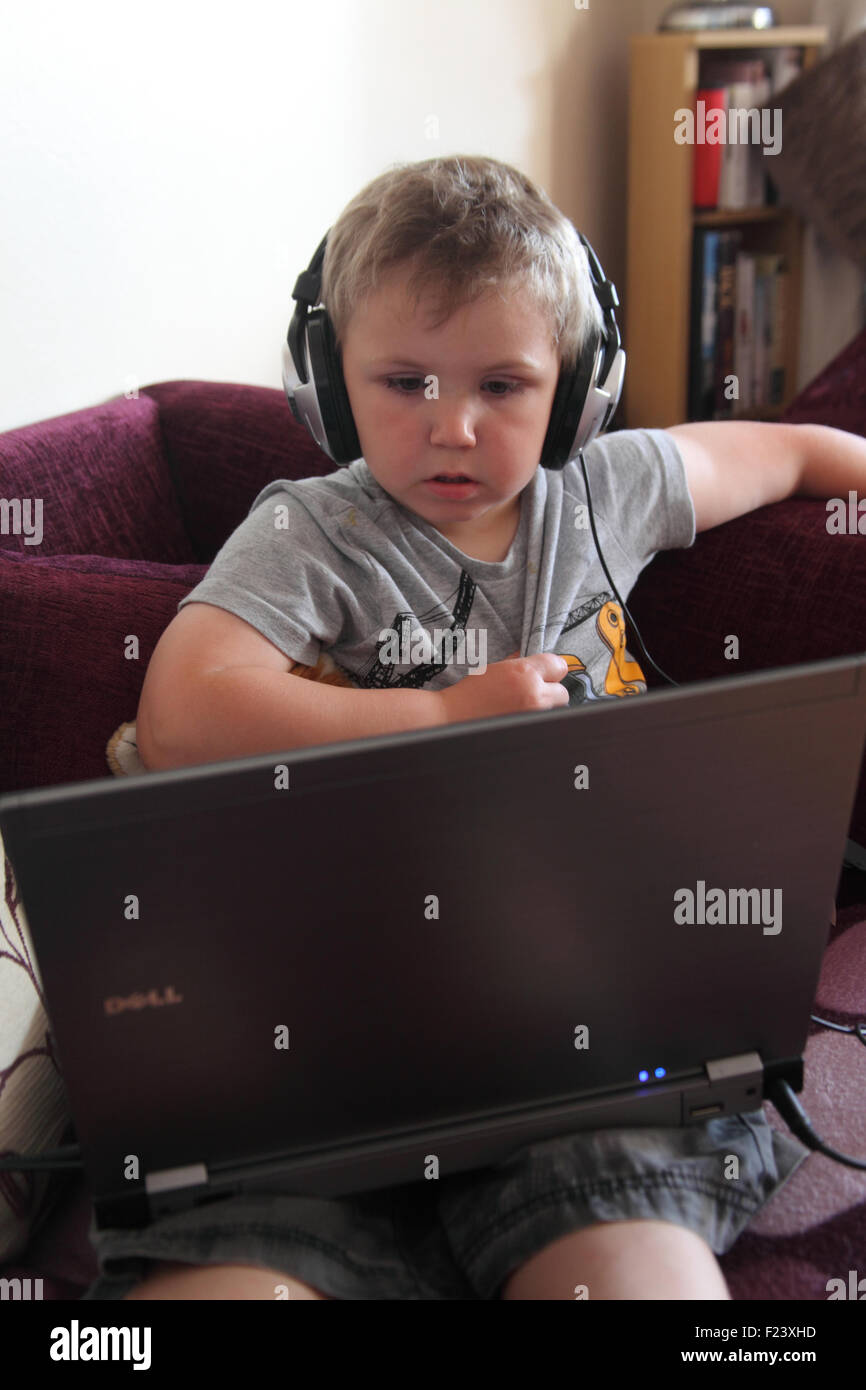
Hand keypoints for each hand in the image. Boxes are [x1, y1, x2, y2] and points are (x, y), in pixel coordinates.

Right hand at [439, 650, 569, 724]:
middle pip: (563, 693)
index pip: (559, 666)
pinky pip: (543, 724)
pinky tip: (520, 720)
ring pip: (555, 711)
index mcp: (524, 672)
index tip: (547, 674)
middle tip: (534, 694)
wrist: (452, 716)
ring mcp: (532, 716)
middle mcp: (533, 693)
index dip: (552, 670)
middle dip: (551, 692)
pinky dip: (536, 722)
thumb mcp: (495, 667)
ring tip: (525, 709)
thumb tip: (534, 660)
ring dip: (546, 709)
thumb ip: (519, 663)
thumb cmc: (470, 692)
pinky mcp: (529, 732)